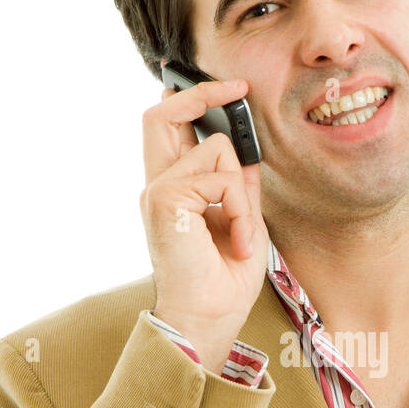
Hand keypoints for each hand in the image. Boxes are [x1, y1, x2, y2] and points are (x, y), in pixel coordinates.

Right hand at [140, 70, 268, 370]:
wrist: (208, 318)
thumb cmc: (223, 281)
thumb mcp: (242, 222)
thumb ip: (240, 186)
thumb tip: (250, 151)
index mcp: (172, 191)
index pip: (167, 127)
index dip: (193, 100)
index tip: (231, 89)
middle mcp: (157, 186)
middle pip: (160, 113)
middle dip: (201, 93)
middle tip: (237, 89)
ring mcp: (157, 191)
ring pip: (214, 148)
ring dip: (242, 190)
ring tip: (242, 233)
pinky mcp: (165, 200)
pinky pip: (222, 178)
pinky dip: (240, 209)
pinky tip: (238, 242)